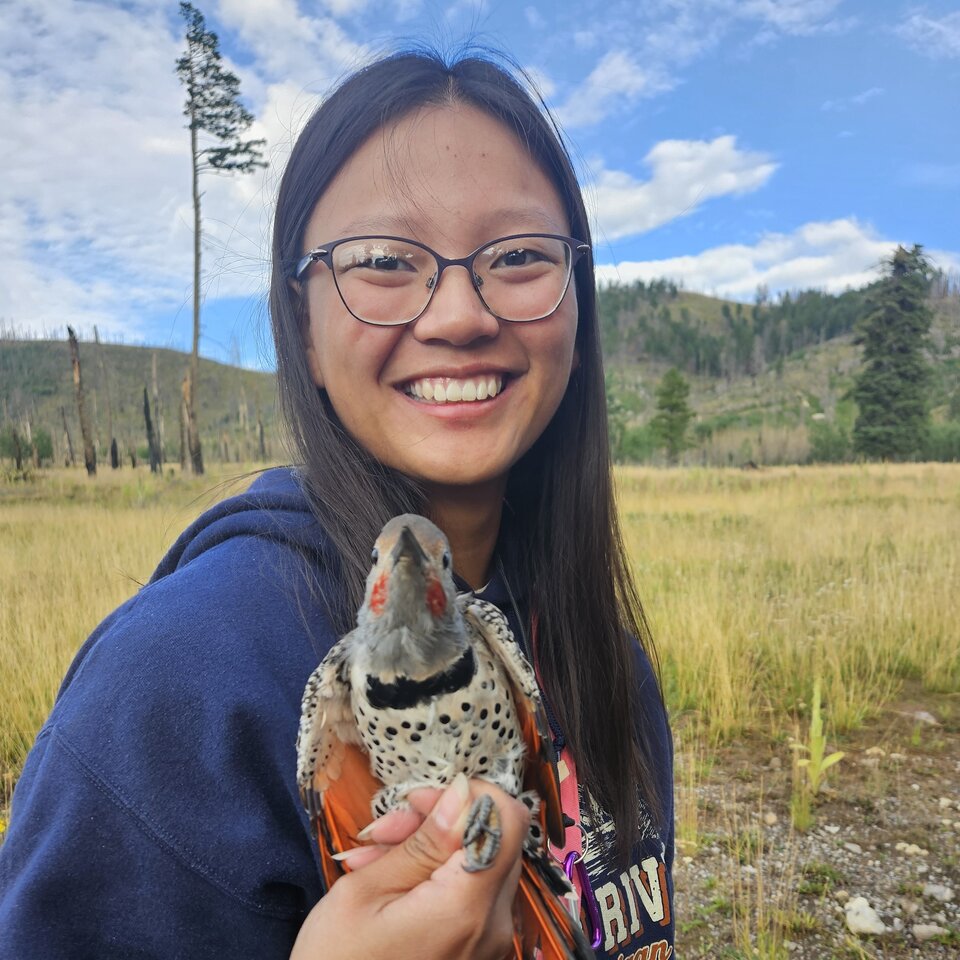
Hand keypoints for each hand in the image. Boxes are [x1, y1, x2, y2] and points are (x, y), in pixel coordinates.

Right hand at [291, 774, 529, 959]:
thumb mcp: (364, 894)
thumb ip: (423, 842)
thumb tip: (462, 791)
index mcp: (467, 907)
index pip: (508, 818)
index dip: (469, 794)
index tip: (420, 801)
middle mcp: (493, 926)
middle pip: (491, 838)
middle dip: (440, 820)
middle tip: (383, 831)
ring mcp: (489, 943)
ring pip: (477, 862)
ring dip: (430, 848)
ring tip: (373, 858)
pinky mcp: (477, 953)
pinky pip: (468, 895)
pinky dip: (434, 878)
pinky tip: (388, 882)